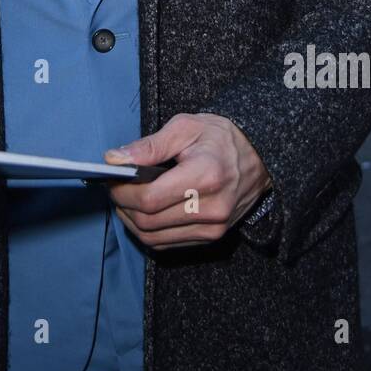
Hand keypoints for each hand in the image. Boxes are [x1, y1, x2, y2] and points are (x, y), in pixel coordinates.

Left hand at [103, 113, 271, 250]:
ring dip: (132, 221)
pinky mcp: (212, 237)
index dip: (122, 192)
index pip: (150, 199)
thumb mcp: (186, 127)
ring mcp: (214, 227)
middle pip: (148, 221)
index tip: (111, 180)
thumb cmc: (220, 137)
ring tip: (126, 199)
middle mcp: (212, 208)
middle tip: (115, 188)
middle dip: (123, 206)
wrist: (259, 156)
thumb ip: (149, 145)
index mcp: (205, 176)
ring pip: (154, 238)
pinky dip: (148, 232)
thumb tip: (114, 159)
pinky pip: (167, 244)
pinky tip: (143, 213)